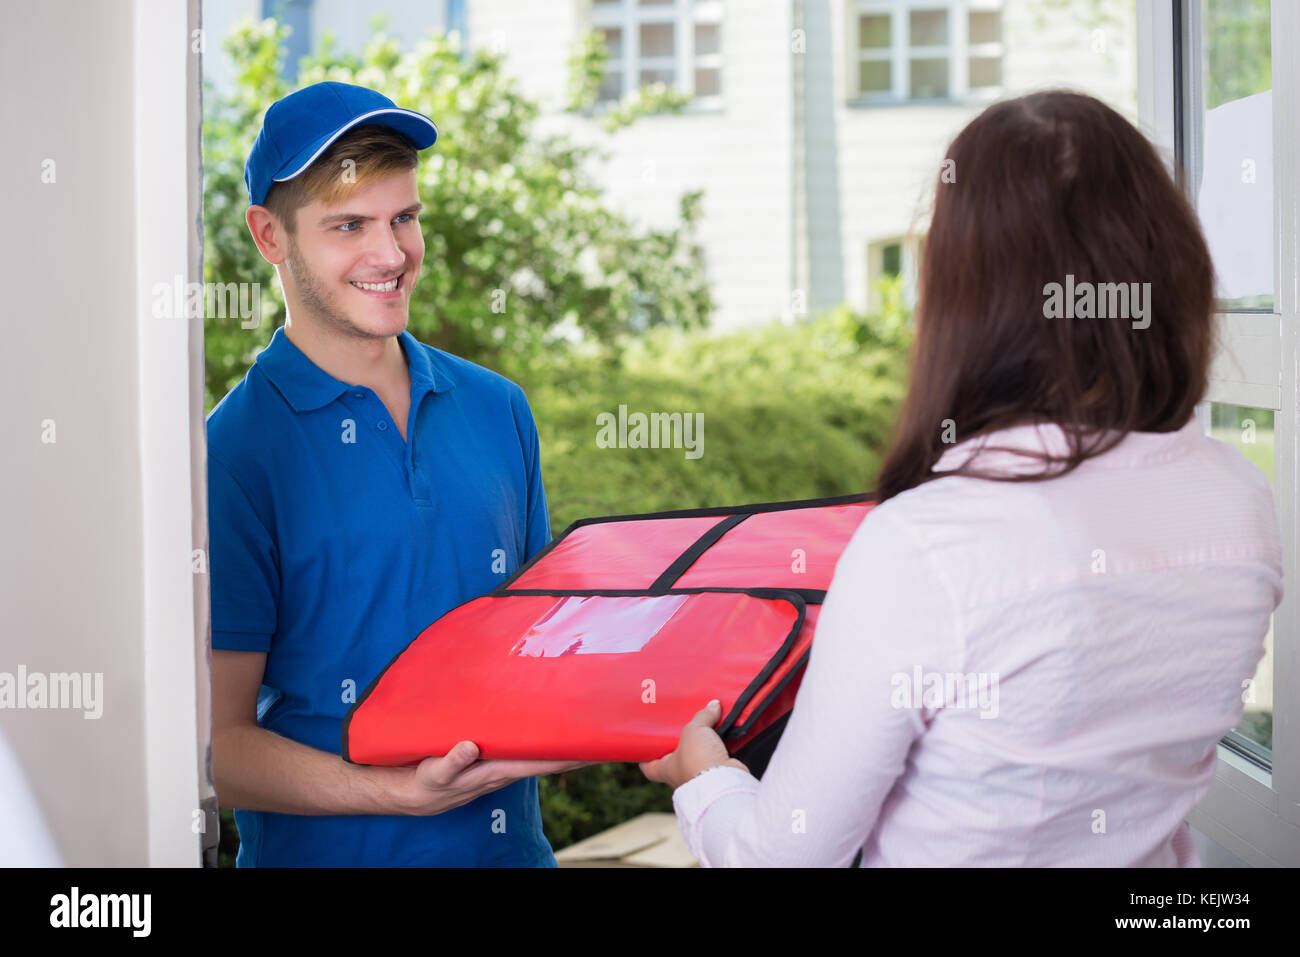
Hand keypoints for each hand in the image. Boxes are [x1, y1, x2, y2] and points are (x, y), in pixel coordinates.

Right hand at [399, 741, 594, 815]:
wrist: (418, 794)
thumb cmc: (429, 782)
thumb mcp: (436, 773)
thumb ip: (452, 762)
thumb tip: (468, 748)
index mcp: (497, 771)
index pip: (541, 762)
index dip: (568, 755)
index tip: (594, 747)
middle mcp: (507, 769)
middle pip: (551, 760)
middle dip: (580, 751)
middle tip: (611, 736)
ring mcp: (504, 766)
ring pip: (542, 756)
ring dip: (567, 747)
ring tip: (594, 733)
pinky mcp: (497, 760)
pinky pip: (528, 751)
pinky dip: (547, 743)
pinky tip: (560, 734)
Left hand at [639, 700, 749, 788]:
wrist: (724, 782)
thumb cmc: (698, 761)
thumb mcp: (694, 731)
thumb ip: (701, 716)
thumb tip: (713, 705)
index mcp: (666, 768)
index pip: (649, 766)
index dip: (645, 757)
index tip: (644, 745)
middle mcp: (681, 774)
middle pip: (676, 757)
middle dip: (681, 742)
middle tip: (684, 725)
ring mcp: (701, 776)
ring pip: (700, 756)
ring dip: (705, 743)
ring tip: (710, 724)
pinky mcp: (719, 774)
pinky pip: (718, 757)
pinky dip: (723, 746)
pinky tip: (728, 733)